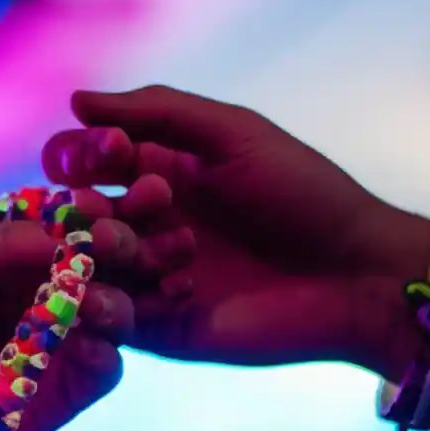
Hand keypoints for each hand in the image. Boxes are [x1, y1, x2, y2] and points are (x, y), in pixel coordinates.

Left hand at [0, 201, 156, 430]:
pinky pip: (104, 369)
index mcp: (13, 257)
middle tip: (115, 244)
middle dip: (119, 249)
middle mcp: (44, 294)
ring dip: (117, 301)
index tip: (98, 208)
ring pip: (115, 314)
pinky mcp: (65, 393)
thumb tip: (63, 235)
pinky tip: (92, 344)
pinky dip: (106, 353)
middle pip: (105, 264)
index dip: (90, 213)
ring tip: (97, 302)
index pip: (69, 225)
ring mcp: (59, 343)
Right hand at [42, 85, 429, 378]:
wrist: (354, 276)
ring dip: (101, 255)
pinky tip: (154, 293)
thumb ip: (157, 112)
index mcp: (155, 172)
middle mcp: (143, 225)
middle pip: (74, 214)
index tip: (111, 150)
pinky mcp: (159, 330)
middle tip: (115, 209)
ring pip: (86, 267)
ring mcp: (148, 279)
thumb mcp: (234, 135)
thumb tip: (76, 100)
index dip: (79, 151)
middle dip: (82, 208)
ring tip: (130, 250)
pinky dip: (115, 307)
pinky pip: (112, 320)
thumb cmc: (304, 195)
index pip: (81, 159)